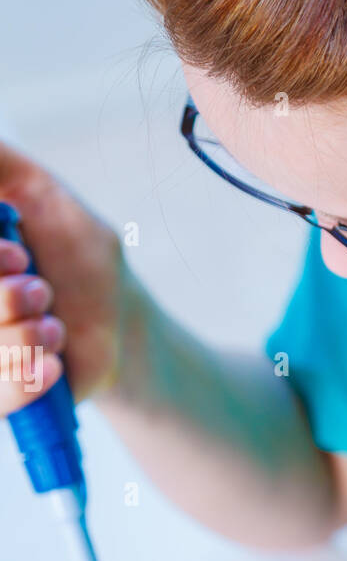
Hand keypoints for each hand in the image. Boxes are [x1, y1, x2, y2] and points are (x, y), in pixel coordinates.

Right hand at [0, 142, 136, 414]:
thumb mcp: (42, 196)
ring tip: (56, 327)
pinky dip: (30, 378)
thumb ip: (1, 163)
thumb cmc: (80, 259)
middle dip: (6, 299)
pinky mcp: (1, 397)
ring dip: (26, 336)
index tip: (18, 256)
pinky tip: (53, 365)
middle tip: (40, 290)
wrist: (120, 325)